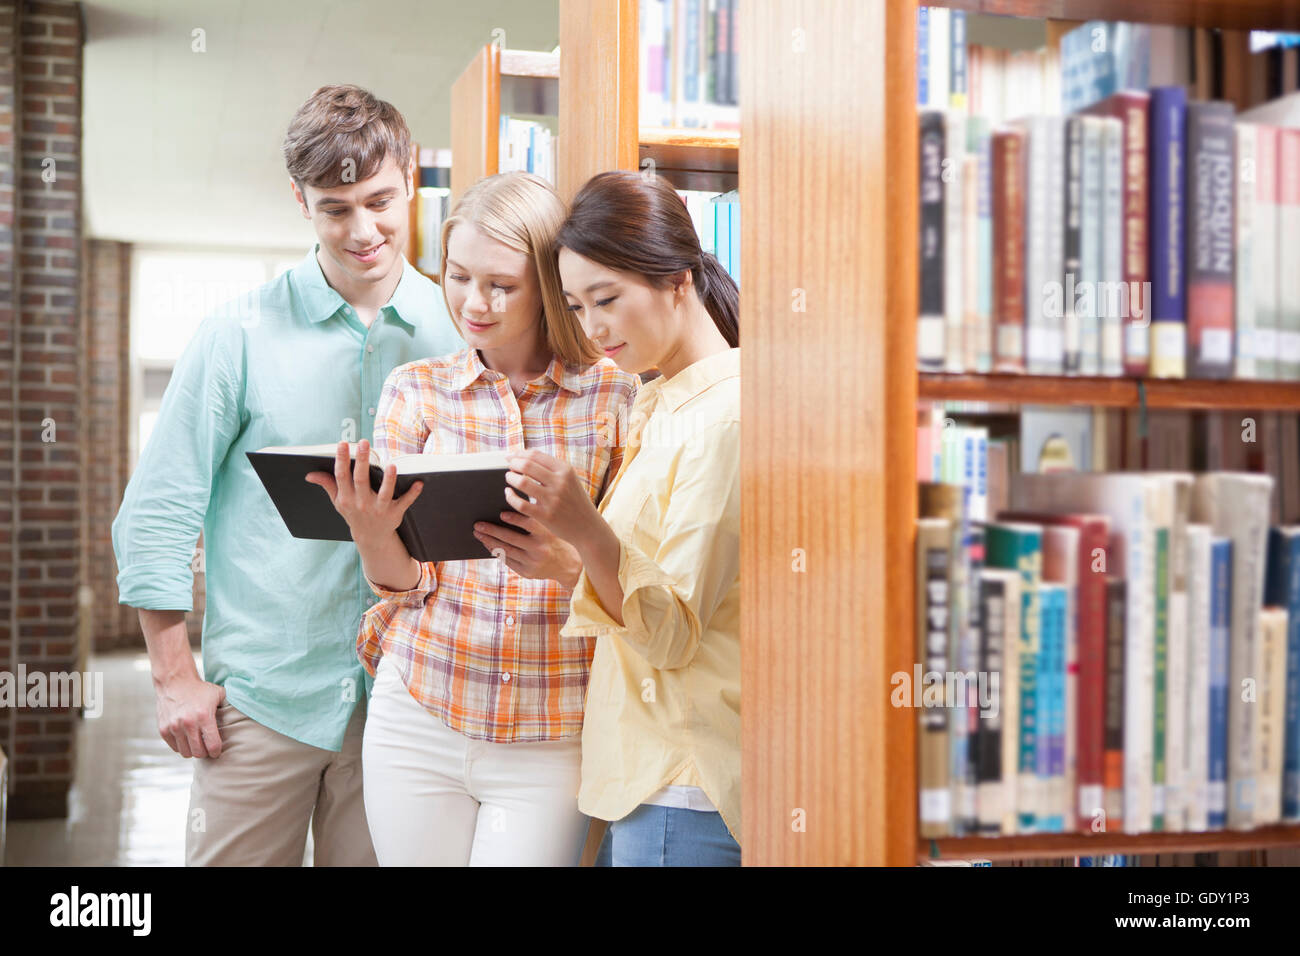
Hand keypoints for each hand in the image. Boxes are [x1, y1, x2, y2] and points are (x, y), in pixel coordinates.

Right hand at [155, 675, 226, 758]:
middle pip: (199, 753)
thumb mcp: (218, 694)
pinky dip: (181, 746)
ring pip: (186, 752)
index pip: (212, 745)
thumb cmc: (199, 689)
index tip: (217, 751)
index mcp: (204, 717)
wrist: (175, 682)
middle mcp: (188, 724)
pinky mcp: (163, 729)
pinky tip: (187, 739)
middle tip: (207, 748)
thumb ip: (229, 706)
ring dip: (192, 750)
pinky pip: (175, 748)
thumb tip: (241, 715)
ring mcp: (174, 727)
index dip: (216, 752)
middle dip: (205, 753)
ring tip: (197, 743)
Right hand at [305, 439, 423, 545]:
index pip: (342, 476)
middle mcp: (362, 503)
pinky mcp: (394, 514)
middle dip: (361, 462)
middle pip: (361, 480)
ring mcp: (379, 509)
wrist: (371, 537)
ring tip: (390, 465)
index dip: (341, 460)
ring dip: (388, 480)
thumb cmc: (354, 512)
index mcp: (347, 498)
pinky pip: (405, 503)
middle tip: (363, 443)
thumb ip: (328, 485)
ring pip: (384, 493)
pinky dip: (412, 494)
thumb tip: (310, 474)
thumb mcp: (339, 501)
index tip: (342, 444)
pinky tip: (419, 483)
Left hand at [474, 510, 582, 585]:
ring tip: (478, 534)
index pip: (528, 524)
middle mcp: (540, 549)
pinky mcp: (527, 572)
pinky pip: (508, 561)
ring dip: (489, 541)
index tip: (501, 513)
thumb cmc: (554, 540)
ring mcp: (533, 562)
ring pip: (506, 550)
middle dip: (492, 531)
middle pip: (511, 539)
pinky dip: (496, 552)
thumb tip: (511, 504)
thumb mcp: (549, 527)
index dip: (514, 518)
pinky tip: (488, 544)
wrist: (568, 564)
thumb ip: (534, 518)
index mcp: (546, 535)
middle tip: (478, 525)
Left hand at [504, 449, 604, 549]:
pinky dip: (510, 497)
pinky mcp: (545, 515)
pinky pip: (520, 504)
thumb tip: (525, 457)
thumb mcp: (570, 480)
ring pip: (522, 483)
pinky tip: (509, 494)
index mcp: (566, 470)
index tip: (511, 456)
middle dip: (513, 464)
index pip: (536, 455)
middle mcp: (560, 483)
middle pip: (527, 465)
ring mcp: (553, 499)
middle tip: (509, 467)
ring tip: (509, 477)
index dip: (519, 454)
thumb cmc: (575, 501)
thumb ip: (552, 469)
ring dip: (510, 478)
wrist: (588, 526)